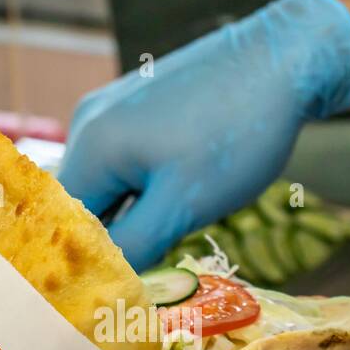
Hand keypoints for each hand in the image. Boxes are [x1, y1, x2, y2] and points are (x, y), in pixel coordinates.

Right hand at [59, 0, 349, 269]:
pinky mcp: (138, 103)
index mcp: (91, 147)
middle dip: (110, 238)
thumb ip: (132, 246)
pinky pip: (124, 160)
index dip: (83, 262)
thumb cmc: (236, 135)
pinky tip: (179, 192)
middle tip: (151, 261)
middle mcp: (88, 122)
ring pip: (106, 183)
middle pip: (81, 203)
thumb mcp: (183, 205)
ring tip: (173, 223)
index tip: (111, 290)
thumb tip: (98, 282)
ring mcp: (113, 108)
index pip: (62, 225)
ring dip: (130, 214)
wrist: (286, 59)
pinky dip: (142, 188)